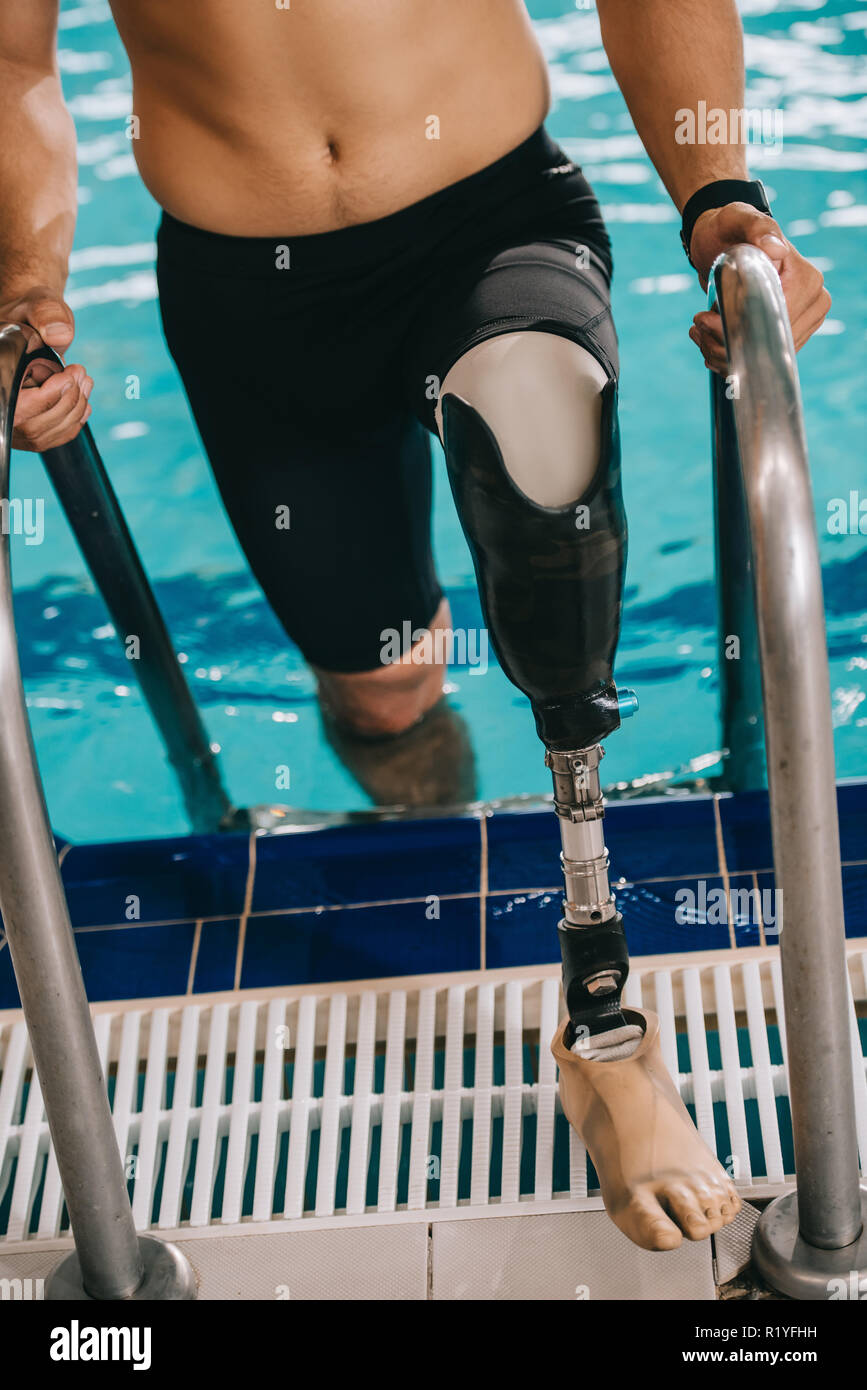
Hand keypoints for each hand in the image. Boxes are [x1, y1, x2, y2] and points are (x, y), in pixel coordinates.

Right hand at [0, 286, 92, 449]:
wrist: (31, 321)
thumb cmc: (33, 312)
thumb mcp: (39, 305)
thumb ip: (47, 314)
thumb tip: (60, 336)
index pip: (17, 405)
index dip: (47, 396)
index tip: (70, 375)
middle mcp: (1, 404)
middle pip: (33, 426)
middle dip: (66, 403)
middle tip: (82, 375)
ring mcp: (10, 420)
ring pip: (43, 436)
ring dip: (73, 412)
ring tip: (85, 382)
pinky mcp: (26, 426)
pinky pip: (49, 438)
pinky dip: (71, 423)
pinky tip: (83, 402)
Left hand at [686, 203, 830, 374]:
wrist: (719, 241)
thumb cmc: (730, 227)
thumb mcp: (738, 219)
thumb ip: (757, 228)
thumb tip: (775, 249)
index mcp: (808, 282)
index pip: (773, 321)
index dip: (736, 326)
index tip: (703, 319)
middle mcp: (811, 306)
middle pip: (767, 345)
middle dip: (725, 343)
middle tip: (697, 327)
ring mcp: (799, 325)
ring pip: (759, 358)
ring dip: (721, 353)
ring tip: (698, 334)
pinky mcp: (782, 338)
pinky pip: (756, 360)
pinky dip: (727, 358)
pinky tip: (707, 344)